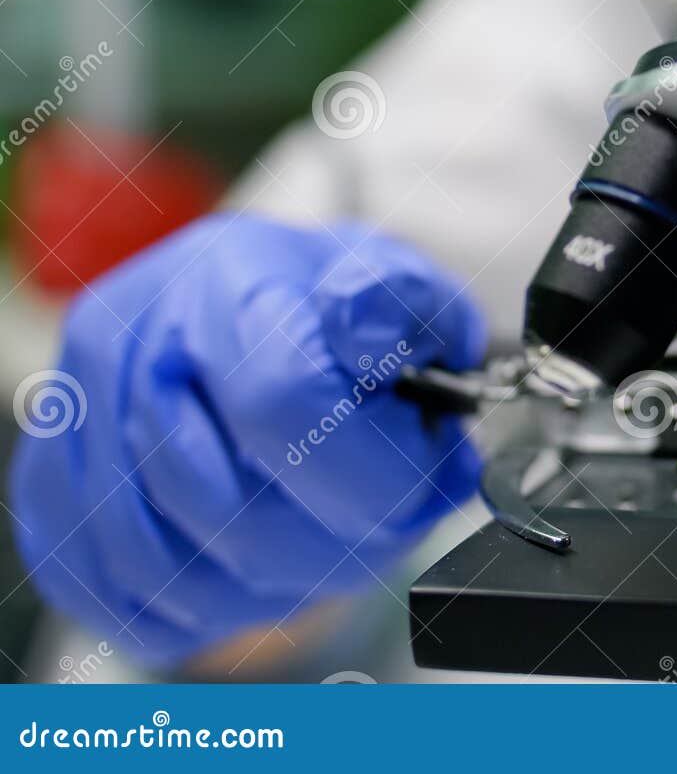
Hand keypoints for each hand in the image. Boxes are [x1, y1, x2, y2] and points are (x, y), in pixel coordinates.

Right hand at [7, 215, 486, 667]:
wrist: (249, 310)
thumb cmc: (333, 310)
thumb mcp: (402, 286)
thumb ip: (405, 309)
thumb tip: (371, 338)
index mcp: (230, 280)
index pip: (282, 402)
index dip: (368, 472)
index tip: (419, 476)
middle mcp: (134, 339)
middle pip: (228, 507)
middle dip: (332, 542)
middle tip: (378, 518)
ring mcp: (78, 415)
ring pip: (169, 568)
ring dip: (272, 584)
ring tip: (324, 537)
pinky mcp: (48, 486)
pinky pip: (120, 596)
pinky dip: (203, 607)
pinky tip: (258, 561)